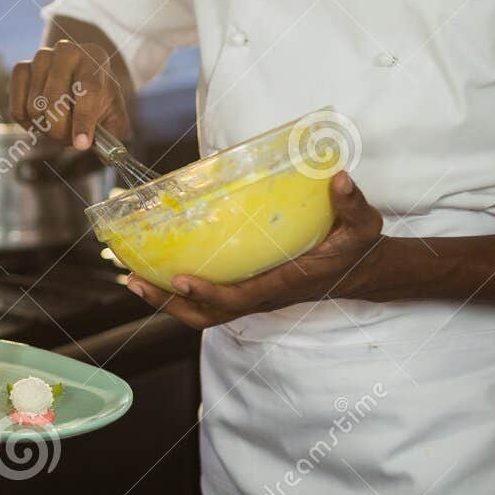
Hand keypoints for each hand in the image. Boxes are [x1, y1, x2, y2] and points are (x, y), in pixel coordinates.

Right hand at [9, 39, 130, 148]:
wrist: (76, 77)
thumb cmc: (98, 99)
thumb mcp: (114, 114)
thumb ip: (114, 134)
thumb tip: (108, 154)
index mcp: (96, 58)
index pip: (87, 89)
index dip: (83, 120)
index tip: (81, 144)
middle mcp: (67, 51)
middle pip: (55, 98)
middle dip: (60, 129)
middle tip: (68, 140)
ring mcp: (40, 57)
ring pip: (35, 105)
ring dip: (45, 127)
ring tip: (57, 126)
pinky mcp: (20, 68)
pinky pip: (17, 107)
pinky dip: (27, 123)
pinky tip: (39, 122)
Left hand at [124, 172, 385, 329]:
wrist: (362, 270)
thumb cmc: (356, 247)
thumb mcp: (362, 224)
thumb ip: (352, 203)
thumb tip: (340, 179)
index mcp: (286, 282)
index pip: (241, 297)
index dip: (209, 293)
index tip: (180, 280)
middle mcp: (265, 295)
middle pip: (210, 314)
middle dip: (169, 303)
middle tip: (133, 281)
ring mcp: (255, 296)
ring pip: (205, 312)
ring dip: (167, 301)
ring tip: (132, 279)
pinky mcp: (250, 290)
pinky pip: (210, 301)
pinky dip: (180, 293)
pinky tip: (157, 272)